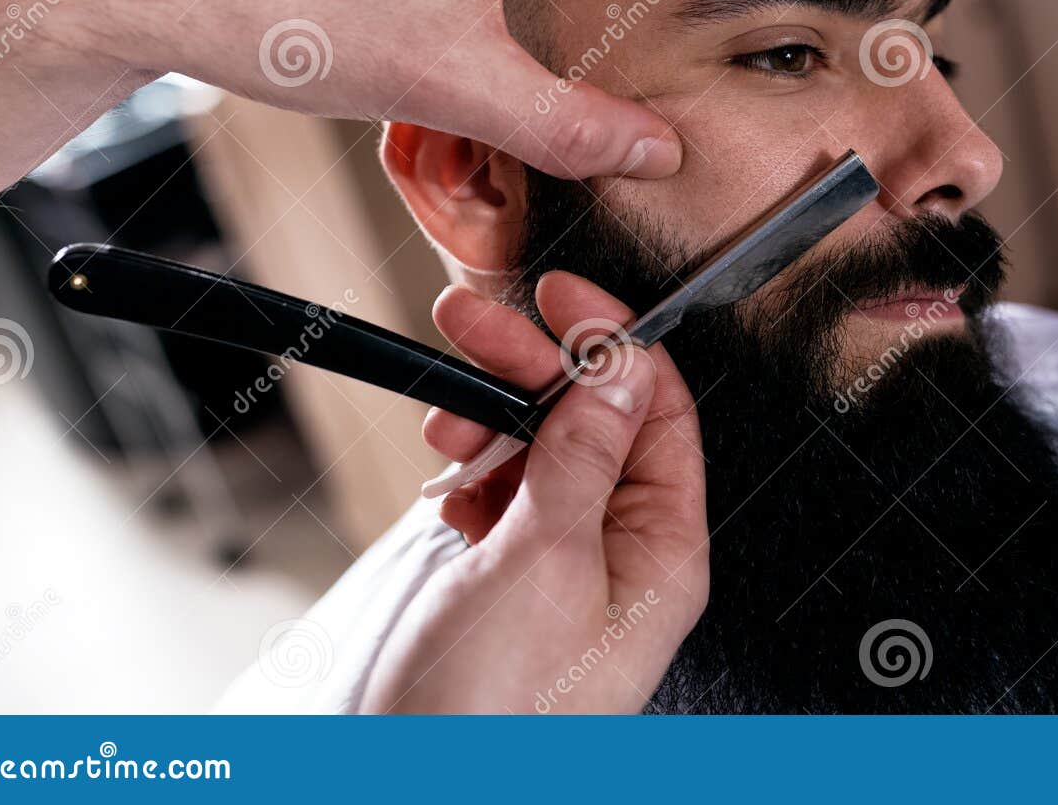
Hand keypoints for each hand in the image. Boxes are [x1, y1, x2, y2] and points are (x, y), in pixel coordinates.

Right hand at [359, 273, 707, 713]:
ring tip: (449, 421)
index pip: (658, 413)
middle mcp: (615, 545)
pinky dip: (468, 460)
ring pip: (537, 443)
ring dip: (493, 412)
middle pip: (592, 416)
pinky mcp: (496, 564)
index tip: (565, 299)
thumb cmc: (490, 710)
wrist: (397, 777)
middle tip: (473, 323)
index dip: (616, 346)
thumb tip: (618, 370)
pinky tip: (446, 469)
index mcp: (660, 547)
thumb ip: (583, 457)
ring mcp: (553, 554)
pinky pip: (496, 483)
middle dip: (534, 366)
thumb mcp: (546, 561)